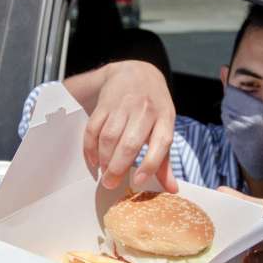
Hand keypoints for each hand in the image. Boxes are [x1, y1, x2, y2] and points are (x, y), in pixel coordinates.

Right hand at [84, 61, 176, 191]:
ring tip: (104, 172)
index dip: (150, 165)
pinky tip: (94, 160)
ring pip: (109, 137)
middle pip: (129, 143)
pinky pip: (93, 128)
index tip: (137, 182)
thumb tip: (171, 190)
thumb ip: (164, 160)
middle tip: (111, 184)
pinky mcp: (104, 104)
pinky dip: (90, 147)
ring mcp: (123, 105)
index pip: (161, 143)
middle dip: (118, 167)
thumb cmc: (154, 107)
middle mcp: (145, 110)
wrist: (136, 72)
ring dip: (104, 159)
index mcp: (165, 118)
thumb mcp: (165, 127)